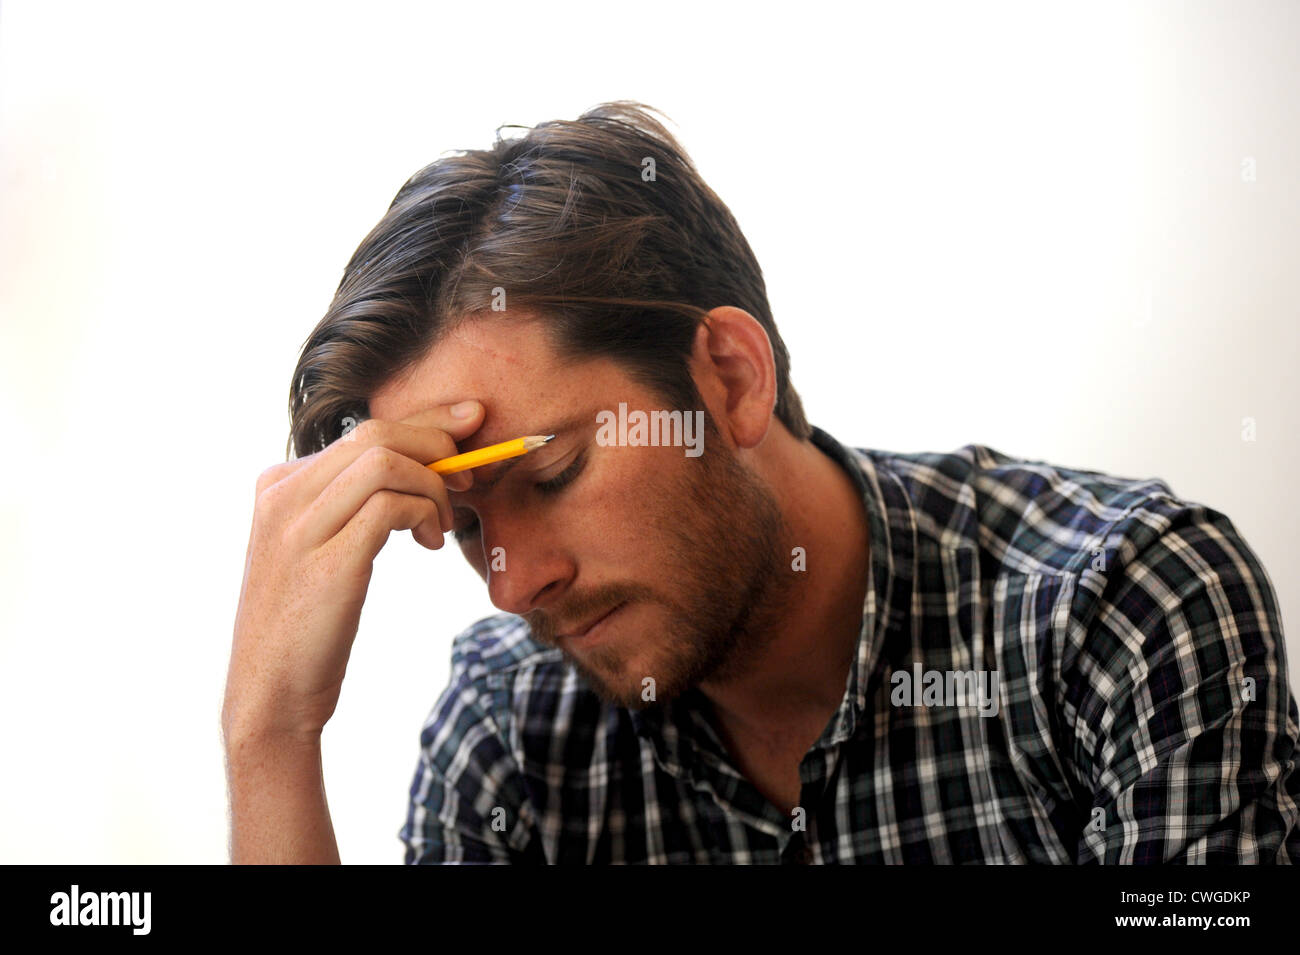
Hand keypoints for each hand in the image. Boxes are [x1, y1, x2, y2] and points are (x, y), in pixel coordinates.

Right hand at [221, 400, 483, 741]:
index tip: (470, 420)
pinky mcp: (327, 560)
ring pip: (386, 460)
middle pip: (376, 433)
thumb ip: (349, 506)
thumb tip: (417, 468)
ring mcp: (299, 525)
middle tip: (470, 476)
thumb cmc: (306, 626)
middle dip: (438, 442)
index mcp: (278, 485)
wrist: (269, 696)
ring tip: (442, 525)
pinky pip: (392, 505)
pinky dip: (425, 514)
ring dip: (433, 486)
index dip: (425, 420)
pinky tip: (431, 544)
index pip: (362, 430)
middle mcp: (282, 495)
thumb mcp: (319, 551)